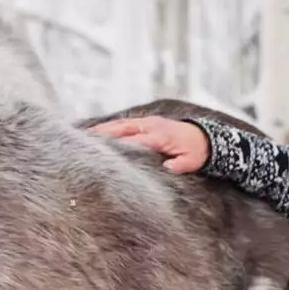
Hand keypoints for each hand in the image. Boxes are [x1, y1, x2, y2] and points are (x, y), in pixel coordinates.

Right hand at [88, 116, 209, 173]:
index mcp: (159, 136)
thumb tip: (166, 167)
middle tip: (83, 141)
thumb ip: (178, 165)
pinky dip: (111, 127)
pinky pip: (125, 123)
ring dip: (103, 129)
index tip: (102, 154)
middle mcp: (150, 126)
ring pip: (120, 124)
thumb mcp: (190, 161)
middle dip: (103, 134)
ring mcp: (147, 122)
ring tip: (84, 135)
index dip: (117, 146)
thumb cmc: (195, 152)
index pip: (134, 141)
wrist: (205, 138)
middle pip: (122, 129)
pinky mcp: (146, 123)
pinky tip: (99, 132)